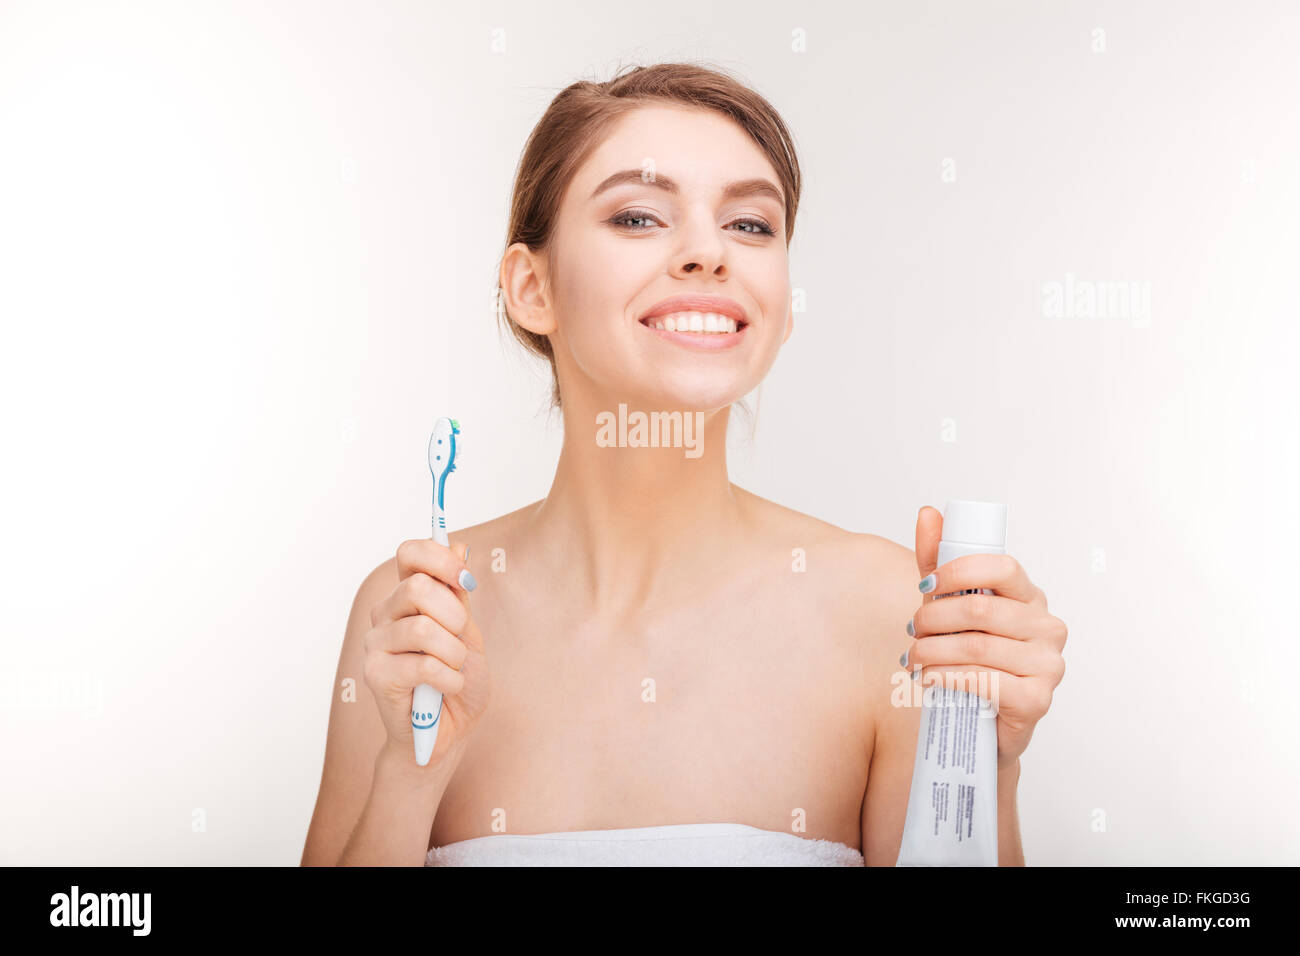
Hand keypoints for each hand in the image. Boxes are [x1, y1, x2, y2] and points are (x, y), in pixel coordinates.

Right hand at [363, 538, 490, 768]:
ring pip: (423, 629)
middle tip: (460, 638)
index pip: (409, 553)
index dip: (440, 559)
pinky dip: (449, 678)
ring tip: (455, 669)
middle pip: (417, 587)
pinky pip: (423, 665)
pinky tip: (448, 688)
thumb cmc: (457, 680)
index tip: (466, 580)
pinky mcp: (375, 675)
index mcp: (406, 597)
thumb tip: (460, 545)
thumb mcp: (466, 631)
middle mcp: (384, 614)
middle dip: (453, 614)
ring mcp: (375, 644)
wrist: (450, 731)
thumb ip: (458, 592)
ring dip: (454, 653)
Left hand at [905, 506, 1066, 771]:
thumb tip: (928, 513)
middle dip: (934, 618)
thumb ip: (939, 562)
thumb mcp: (950, 607)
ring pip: (977, 647)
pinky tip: (927, 678)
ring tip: (913, 656)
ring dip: (932, 650)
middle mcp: (1047, 627)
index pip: (1002, 566)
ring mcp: (1048, 665)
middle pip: (980, 610)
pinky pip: (985, 681)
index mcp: (1030, 598)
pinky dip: (946, 677)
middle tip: (912, 629)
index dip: (957, 572)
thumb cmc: (969, 657)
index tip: (925, 586)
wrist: (981, 721)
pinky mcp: (1037, 700)